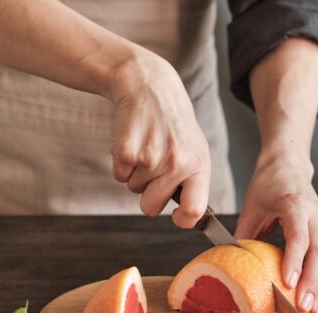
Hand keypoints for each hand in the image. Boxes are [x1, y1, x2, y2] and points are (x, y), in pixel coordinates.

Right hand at [109, 48, 209, 228]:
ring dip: (136, 173)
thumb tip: (192, 217)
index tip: (176, 217)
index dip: (183, 220)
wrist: (149, 87)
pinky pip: (119, 176)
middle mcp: (177, 164)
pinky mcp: (127, 152)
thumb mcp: (195, 150)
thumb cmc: (173, 125)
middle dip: (148, 194)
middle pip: (151, 207)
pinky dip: (121, 164)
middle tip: (154, 168)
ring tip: (146, 146)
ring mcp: (151, 158)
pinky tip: (132, 142)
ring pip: (134, 190)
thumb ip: (194, 182)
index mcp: (199, 166)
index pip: (195, 210)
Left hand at [235, 153, 317, 312]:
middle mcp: (316, 215)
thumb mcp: (251, 207)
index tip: (288, 283)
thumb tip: (234, 268)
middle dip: (312, 283)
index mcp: (296, 205)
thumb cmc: (268, 184)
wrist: (289, 165)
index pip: (299, 237)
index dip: (294, 261)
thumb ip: (245, 236)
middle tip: (303, 308)